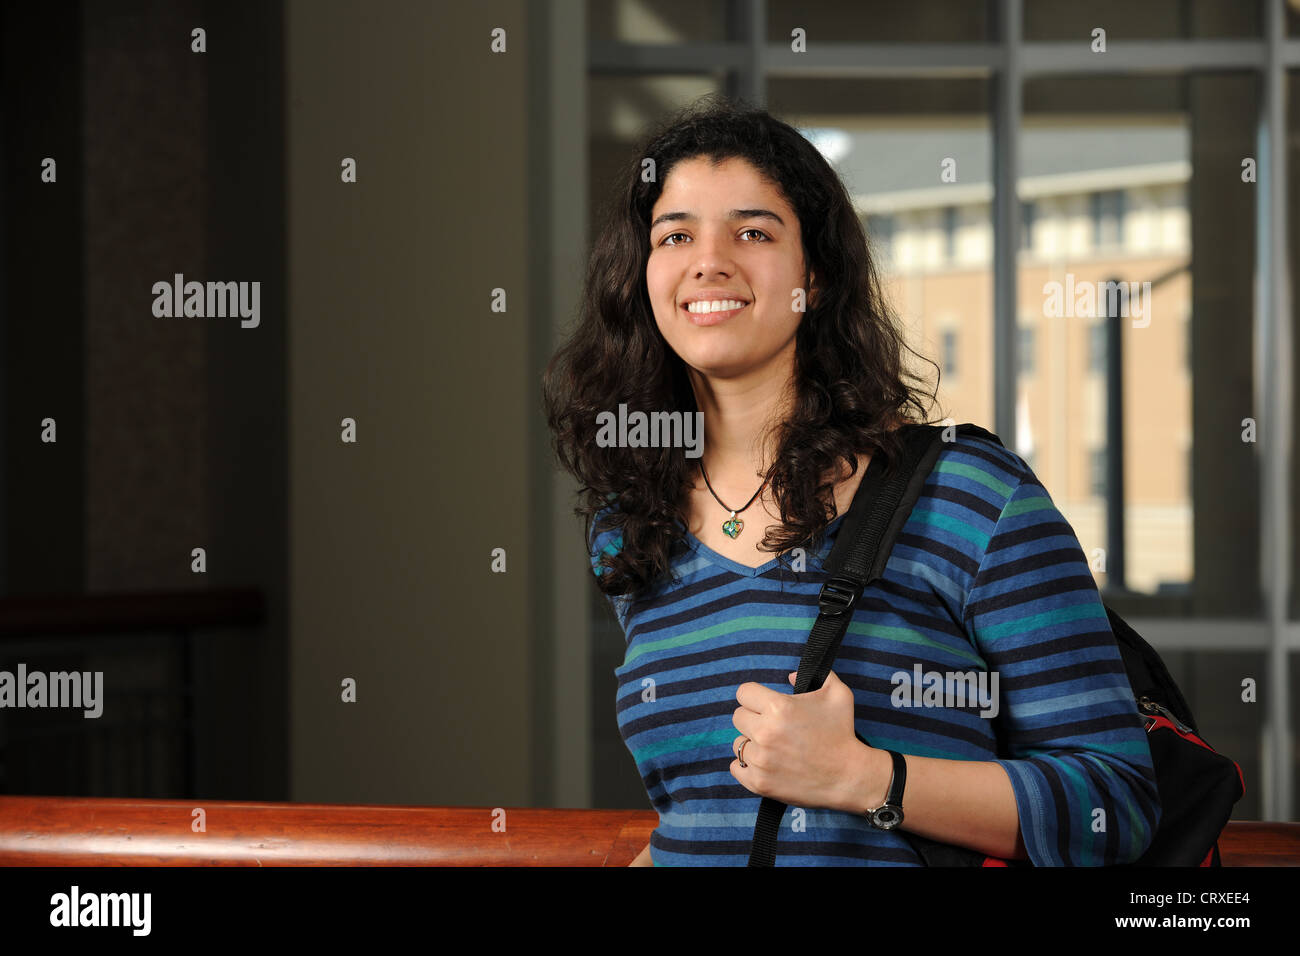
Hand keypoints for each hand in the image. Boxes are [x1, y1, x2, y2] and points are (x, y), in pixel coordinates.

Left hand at [730, 669, 875, 812]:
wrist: (849, 776)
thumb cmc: (842, 733)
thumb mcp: (838, 694)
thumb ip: (818, 675)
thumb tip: (790, 676)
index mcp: (778, 707)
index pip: (743, 692)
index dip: (754, 696)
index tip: (764, 704)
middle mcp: (765, 732)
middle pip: (738, 717)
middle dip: (753, 719)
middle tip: (772, 727)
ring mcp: (761, 760)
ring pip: (738, 744)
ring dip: (751, 744)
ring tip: (773, 748)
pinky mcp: (759, 782)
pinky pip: (736, 768)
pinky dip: (746, 767)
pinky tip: (763, 764)